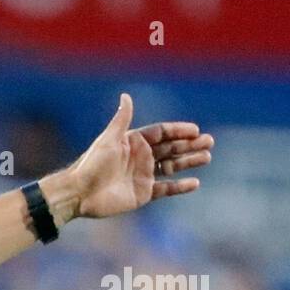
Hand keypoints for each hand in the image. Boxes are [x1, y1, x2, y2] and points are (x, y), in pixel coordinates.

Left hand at [70, 93, 214, 218]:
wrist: (80, 193)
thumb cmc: (92, 164)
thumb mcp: (109, 139)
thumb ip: (122, 119)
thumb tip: (126, 96)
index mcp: (133, 142)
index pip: (162, 133)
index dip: (178, 131)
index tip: (195, 130)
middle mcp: (140, 157)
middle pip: (171, 148)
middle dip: (190, 145)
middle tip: (209, 142)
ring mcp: (143, 175)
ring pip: (172, 167)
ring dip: (189, 162)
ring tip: (207, 157)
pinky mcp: (143, 194)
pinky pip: (166, 189)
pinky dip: (180, 186)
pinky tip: (195, 183)